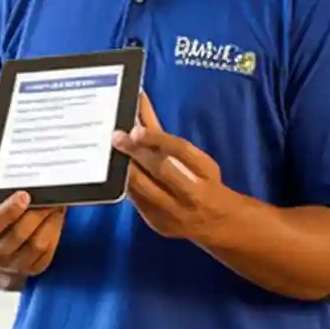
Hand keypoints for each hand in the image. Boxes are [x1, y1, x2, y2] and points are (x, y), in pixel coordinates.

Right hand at [0, 139, 64, 277]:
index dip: (7, 211)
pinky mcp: (29, 271)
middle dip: (38, 214)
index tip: (24, 195)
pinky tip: (58, 218)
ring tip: (59, 205)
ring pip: (35, 246)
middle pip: (18, 235)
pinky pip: (46, 254)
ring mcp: (12, 267)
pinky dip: (55, 235)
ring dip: (50, 224)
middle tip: (53, 195)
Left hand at [111, 93, 231, 242]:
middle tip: (117, 138)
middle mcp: (193, 194)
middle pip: (160, 170)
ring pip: (144, 188)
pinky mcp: (159, 223)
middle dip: (135, 152)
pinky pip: (137, 201)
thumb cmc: (205, 182)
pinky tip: (118, 172)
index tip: (137, 130)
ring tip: (112, 153)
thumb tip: (139, 105)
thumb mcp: (197, 160)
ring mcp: (175, 212)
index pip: (182, 151)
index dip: (158, 138)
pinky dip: (127, 184)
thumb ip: (166, 138)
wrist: (217, 223)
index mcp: (206, 172)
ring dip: (126, 169)